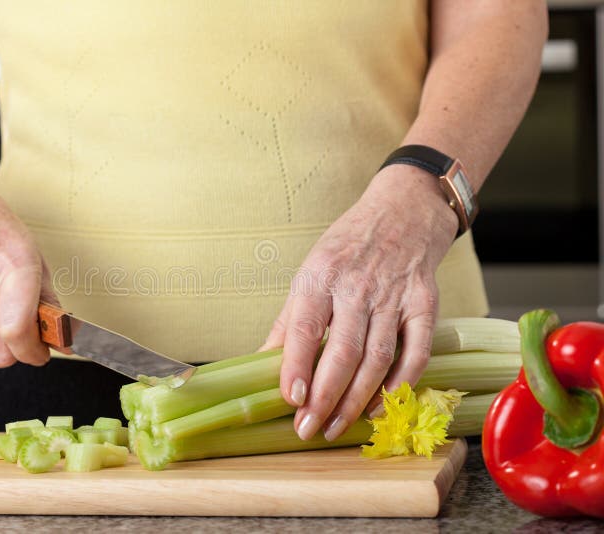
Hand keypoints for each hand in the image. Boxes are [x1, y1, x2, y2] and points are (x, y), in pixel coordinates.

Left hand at [259, 164, 458, 440]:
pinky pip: (416, 351)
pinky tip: (380, 406)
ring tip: (338, 427)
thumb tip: (260, 363)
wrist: (402, 213)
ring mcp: (394, 295)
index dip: (296, 366)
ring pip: (378, 357)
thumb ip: (288, 321)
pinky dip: (400, 383)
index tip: (290, 400)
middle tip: (309, 428)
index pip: (305, 328)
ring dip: (358, 399)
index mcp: (319, 276)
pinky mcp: (424, 303)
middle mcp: (356, 286)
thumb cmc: (346, 248)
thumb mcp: (308, 273)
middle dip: (326, 396)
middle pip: (343, 351)